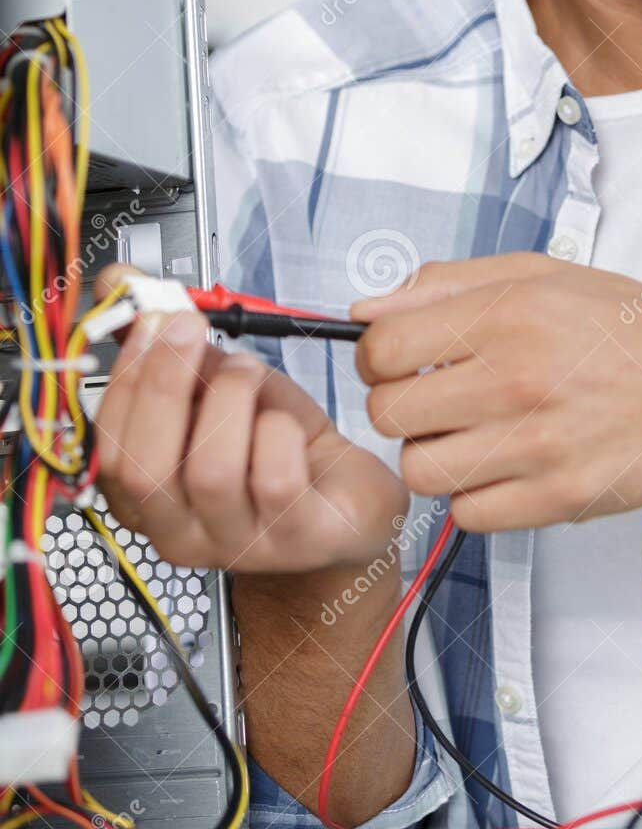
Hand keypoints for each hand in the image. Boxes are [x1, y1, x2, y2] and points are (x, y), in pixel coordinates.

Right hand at [92, 265, 408, 571]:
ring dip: (231, 399)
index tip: (150, 322)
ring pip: (211, 470)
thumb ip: (171, 345)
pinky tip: (286, 424)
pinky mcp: (298, 538)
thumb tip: (123, 285)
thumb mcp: (218, 389)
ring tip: (249, 374)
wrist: (345, 494)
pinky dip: (280, 432)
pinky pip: (275, 479)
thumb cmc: (277, 445)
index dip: (125, 378)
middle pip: (145, 468)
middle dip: (165, 385)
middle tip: (192, 330)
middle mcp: (182, 531)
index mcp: (149, 498)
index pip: (109, 448)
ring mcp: (238, 542)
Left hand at [352, 252, 641, 531]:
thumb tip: (367, 306)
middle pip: (389, 413)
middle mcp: (517, 378)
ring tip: (471, 435)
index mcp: (508, 314)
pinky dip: (476, 496)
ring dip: (435, 456)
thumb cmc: (627, 331)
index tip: (400, 362)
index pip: (383, 347)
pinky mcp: (556, 497)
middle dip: (402, 408)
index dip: (379, 357)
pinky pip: (467, 514)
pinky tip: (505, 466)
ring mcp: (537, 444)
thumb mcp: (541, 276)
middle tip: (436, 401)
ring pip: (420, 470)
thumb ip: (448, 283)